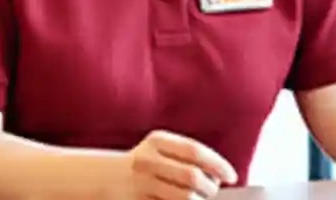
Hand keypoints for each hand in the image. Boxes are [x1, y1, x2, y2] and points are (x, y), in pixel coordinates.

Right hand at [123, 129, 237, 198]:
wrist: (103, 177)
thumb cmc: (144, 163)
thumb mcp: (159, 149)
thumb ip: (186, 156)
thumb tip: (220, 174)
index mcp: (157, 141)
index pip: (195, 151)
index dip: (218, 164)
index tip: (231, 176)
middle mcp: (147, 161)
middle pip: (191, 177)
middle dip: (210, 188)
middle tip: (213, 192)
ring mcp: (140, 185)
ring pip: (184, 198)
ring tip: (199, 199)